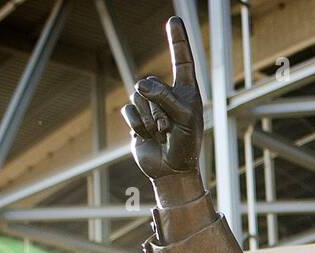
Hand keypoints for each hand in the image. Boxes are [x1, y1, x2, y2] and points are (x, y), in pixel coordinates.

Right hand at [121, 17, 202, 186]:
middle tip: (169, 127)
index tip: (174, 20)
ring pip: (138, 97)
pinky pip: (128, 111)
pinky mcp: (136, 119)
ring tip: (162, 133)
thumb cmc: (186, 145)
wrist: (172, 171)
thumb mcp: (183, 118)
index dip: (177, 40)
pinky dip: (137, 124)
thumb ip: (163, 97)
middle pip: (150, 82)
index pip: (182, 59)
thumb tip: (139, 85)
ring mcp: (150, 106)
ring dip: (149, 117)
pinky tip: (147, 136)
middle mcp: (166, 94)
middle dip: (157, 105)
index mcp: (185, 90)